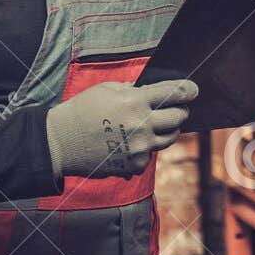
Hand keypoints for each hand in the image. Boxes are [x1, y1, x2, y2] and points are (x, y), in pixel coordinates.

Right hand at [44, 79, 198, 179]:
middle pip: (178, 118)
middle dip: (180, 111)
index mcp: (135, 102)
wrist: (60, 142)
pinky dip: (146, 148)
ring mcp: (139, 148)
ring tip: (155, 125)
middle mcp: (141, 126)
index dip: (188, 90)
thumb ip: (132, 89)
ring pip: (169, 138)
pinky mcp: (134, 165)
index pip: (173, 93)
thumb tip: (150, 92)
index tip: (194, 90)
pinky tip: (132, 142)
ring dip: (167, 130)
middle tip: (177, 109)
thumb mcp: (106, 90)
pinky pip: (151, 155)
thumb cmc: (81, 111)